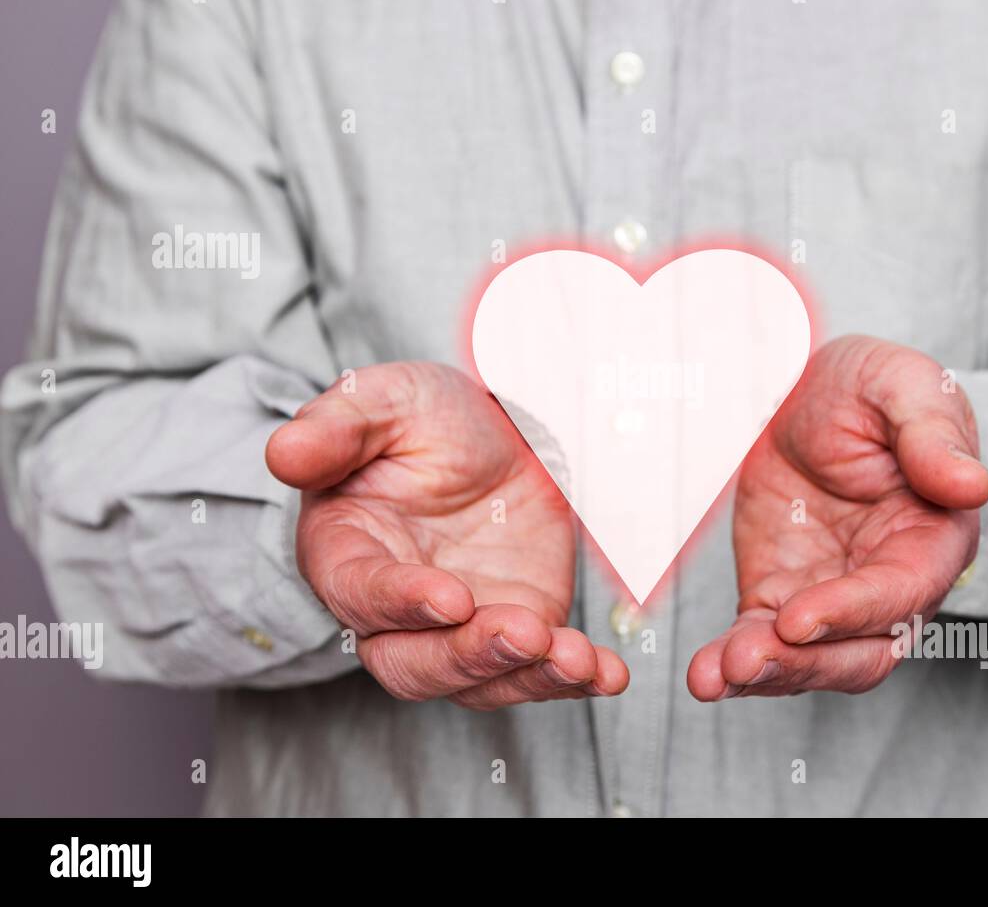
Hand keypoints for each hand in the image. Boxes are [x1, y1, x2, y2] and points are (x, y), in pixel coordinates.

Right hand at [266, 361, 628, 707]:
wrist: (495, 428)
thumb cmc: (422, 419)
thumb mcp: (381, 400)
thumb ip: (335, 426)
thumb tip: (283, 453)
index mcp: (346, 554)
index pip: (362, 595)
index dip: (401, 602)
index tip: (451, 596)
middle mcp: (396, 610)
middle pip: (415, 664)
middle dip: (469, 658)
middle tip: (524, 633)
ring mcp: (461, 627)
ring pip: (480, 681)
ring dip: (529, 677)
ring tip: (578, 660)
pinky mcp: (518, 626)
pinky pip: (540, 671)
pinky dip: (575, 679)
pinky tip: (608, 674)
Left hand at [688, 336, 987, 699]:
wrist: (809, 394)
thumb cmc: (871, 390)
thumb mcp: (904, 385)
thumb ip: (935, 433)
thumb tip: (973, 485)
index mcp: (933, 535)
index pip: (902, 591)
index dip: (854, 610)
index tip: (798, 618)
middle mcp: (891, 583)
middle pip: (863, 650)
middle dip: (806, 662)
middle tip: (747, 661)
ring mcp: (834, 598)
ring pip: (813, 660)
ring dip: (767, 675)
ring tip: (716, 676)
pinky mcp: (783, 597)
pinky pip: (763, 641)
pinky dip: (735, 664)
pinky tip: (705, 675)